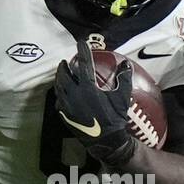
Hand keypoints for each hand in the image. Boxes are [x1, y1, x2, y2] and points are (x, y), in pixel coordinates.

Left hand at [53, 37, 135, 166]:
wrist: (106, 140)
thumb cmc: (115, 117)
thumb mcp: (122, 97)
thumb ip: (123, 79)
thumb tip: (125, 64)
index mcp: (88, 87)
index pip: (84, 64)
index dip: (82, 51)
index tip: (81, 43)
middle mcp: (74, 93)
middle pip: (64, 74)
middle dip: (64, 66)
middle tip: (65, 61)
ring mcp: (67, 104)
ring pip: (59, 87)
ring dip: (59, 78)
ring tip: (60, 74)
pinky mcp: (65, 114)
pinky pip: (58, 101)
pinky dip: (59, 94)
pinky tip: (61, 93)